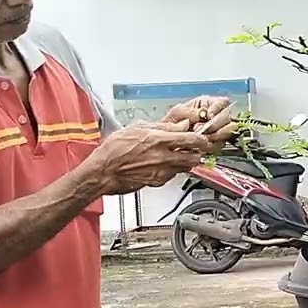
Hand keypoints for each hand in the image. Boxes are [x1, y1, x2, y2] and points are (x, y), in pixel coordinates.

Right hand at [88, 126, 210, 193]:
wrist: (103, 171)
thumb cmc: (114, 149)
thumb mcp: (138, 128)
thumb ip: (163, 127)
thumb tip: (180, 125)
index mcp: (159, 140)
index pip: (192, 140)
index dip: (201, 139)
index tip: (203, 138)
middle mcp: (163, 157)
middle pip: (194, 157)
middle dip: (197, 153)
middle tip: (195, 149)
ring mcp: (162, 172)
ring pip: (185, 167)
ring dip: (185, 161)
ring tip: (177, 155)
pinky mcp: (157, 182)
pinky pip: (172, 175)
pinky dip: (172, 169)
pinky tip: (163, 164)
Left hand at [158, 96, 241, 152]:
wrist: (166, 142)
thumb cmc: (170, 125)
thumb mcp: (176, 114)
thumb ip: (190, 112)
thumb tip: (203, 113)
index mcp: (208, 104)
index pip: (223, 102)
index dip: (218, 109)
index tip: (209, 116)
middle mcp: (216, 116)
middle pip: (228, 118)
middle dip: (215, 126)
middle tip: (203, 131)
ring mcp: (218, 131)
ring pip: (227, 132)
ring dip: (214, 137)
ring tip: (200, 139)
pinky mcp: (216, 144)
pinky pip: (220, 145)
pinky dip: (211, 146)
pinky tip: (201, 146)